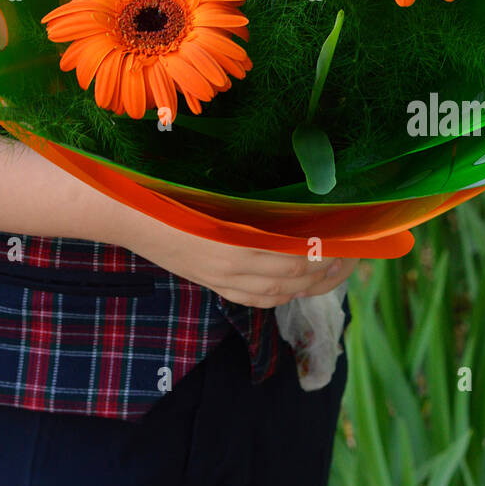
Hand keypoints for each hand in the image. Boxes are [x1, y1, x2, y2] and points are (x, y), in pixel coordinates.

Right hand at [114, 206, 358, 307]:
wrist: (129, 211)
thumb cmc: (172, 186)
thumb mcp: (220, 187)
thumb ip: (260, 197)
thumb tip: (305, 198)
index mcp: (239, 237)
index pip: (302, 253)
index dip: (332, 250)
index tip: (355, 237)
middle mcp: (235, 266)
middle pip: (299, 276)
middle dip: (333, 268)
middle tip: (355, 252)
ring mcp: (224, 280)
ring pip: (283, 292)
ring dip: (314, 284)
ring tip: (336, 268)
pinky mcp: (216, 286)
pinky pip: (260, 300)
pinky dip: (286, 294)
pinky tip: (298, 284)